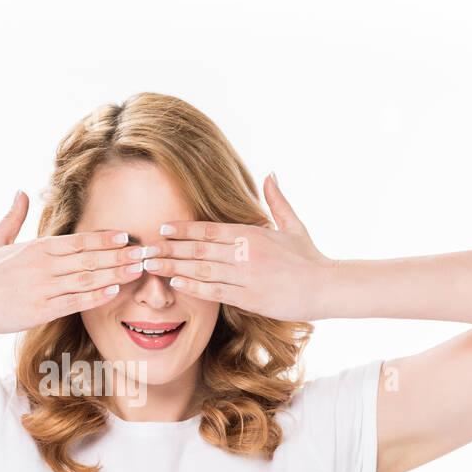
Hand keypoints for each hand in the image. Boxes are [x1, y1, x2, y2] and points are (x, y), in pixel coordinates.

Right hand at [0, 190, 154, 333]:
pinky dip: (95, 296)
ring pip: (86, 278)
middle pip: (89, 258)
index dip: (105, 238)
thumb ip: (13, 217)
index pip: (78, 240)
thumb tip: (20, 192)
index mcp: (37, 247)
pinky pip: (73, 302)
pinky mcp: (38, 310)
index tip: (127, 236)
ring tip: (140, 270)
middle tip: (148, 252)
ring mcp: (42, 288)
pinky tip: (114, 292)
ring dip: (116, 273)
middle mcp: (43, 265)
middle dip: (121, 255)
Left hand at [145, 173, 332, 321]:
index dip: (183, 228)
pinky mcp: (251, 298)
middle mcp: (246, 252)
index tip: (161, 228)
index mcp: (252, 233)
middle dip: (169, 248)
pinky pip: (216, 291)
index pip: (209, 228)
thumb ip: (277, 200)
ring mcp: (247, 276)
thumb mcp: (294, 225)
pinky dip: (195, 286)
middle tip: (144, 249)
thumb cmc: (309, 257)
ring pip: (202, 269)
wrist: (327, 287)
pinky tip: (176, 283)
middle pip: (199, 248)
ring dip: (174, 267)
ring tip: (151, 266)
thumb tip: (270, 172)